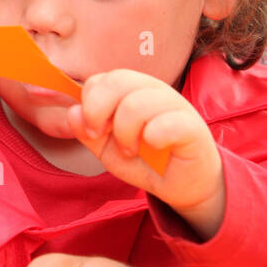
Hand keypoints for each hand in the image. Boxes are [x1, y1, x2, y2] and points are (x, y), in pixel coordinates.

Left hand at [66, 69, 224, 237]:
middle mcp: (153, 92)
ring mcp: (175, 106)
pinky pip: (168, 122)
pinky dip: (154, 136)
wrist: (182, 186)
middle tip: (102, 137)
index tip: (93, 131)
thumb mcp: (107, 149)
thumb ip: (88, 131)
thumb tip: (73, 112)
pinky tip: (155, 146)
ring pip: (137, 103)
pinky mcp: (193, 127)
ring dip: (125, 132)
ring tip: (131, 150)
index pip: (101, 80)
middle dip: (98, 111)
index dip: (89, 104)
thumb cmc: (146, 161)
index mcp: (131, 92)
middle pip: (117, 80)